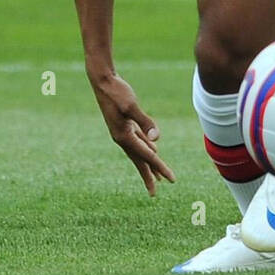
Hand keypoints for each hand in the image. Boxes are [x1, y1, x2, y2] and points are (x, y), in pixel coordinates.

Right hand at [91, 72, 175, 195]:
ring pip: (139, 152)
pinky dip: (147, 147)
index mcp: (123, 136)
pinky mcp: (125, 124)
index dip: (160, 168)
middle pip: (139, 161)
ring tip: (157, 177)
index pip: (147, 156)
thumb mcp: (131, 106)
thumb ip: (145, 122)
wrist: (102, 80)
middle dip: (150, 176)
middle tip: (155, 194)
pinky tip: (154, 150)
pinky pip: (138, 140)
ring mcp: (122, 131)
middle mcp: (122, 138)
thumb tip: (157, 140)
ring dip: (149, 164)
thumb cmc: (117, 91)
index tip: (171, 179)